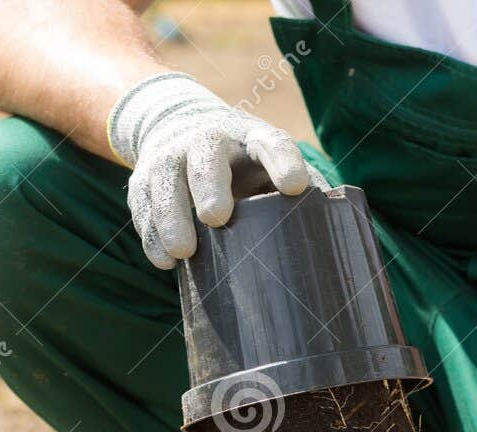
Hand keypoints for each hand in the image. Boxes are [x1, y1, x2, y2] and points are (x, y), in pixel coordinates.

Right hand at [107, 72, 325, 269]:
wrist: (175, 125)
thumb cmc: (239, 160)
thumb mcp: (268, 163)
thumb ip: (299, 188)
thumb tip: (334, 228)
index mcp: (250, 136)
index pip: (270, 142)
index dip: (283, 162)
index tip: (294, 187)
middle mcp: (207, 138)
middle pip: (206, 154)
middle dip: (210, 184)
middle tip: (217, 217)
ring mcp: (170, 156)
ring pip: (165, 180)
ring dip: (171, 216)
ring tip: (184, 252)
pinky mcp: (142, 178)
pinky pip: (142, 205)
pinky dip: (150, 234)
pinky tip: (165, 261)